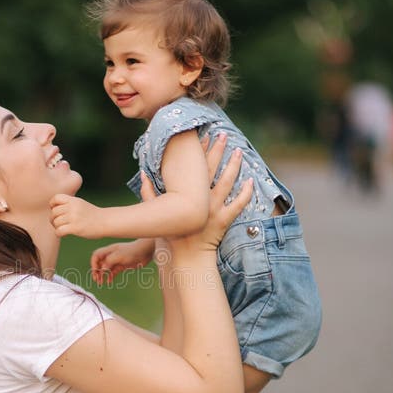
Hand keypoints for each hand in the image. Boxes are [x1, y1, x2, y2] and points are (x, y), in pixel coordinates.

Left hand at [50, 194, 103, 238]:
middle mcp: (73, 207)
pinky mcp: (75, 228)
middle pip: (53, 212)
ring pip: (55, 222)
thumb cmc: (92, 214)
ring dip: (57, 227)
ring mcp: (74, 217)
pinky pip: (58, 231)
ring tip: (63, 229)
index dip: (52, 205)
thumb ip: (68, 204)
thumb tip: (53, 209)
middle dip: (53, 219)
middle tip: (59, 223)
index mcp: (74, 200)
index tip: (57, 211)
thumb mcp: (80, 204)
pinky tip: (65, 234)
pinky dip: (59, 234)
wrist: (105, 222)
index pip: (55, 198)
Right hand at [90, 238, 154, 284]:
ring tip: (101, 283)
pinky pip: (113, 272)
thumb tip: (102, 270)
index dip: (94, 264)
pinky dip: (110, 277)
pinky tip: (109, 282)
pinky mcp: (122, 266)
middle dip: (97, 271)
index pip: (96, 256)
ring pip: (106, 269)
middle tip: (96, 280)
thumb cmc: (132, 251)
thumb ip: (109, 262)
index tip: (96, 271)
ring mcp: (117, 261)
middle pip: (100, 263)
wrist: (146, 251)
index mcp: (109, 251)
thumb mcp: (119, 256)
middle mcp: (111, 255)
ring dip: (102, 275)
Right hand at [142, 135, 252, 251]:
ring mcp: (214, 208)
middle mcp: (201, 198)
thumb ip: (147, 193)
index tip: (202, 135)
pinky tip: (251, 180)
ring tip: (239, 151)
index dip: (199, 150)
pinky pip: (238, 204)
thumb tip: (142, 174)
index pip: (194, 166)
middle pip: (212, 168)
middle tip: (223, 134)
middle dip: (218, 150)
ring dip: (234, 165)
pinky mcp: (224, 220)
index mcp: (185, 194)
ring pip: (227, 182)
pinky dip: (246, 192)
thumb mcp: (155, 213)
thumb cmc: (169, 236)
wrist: (185, 258)